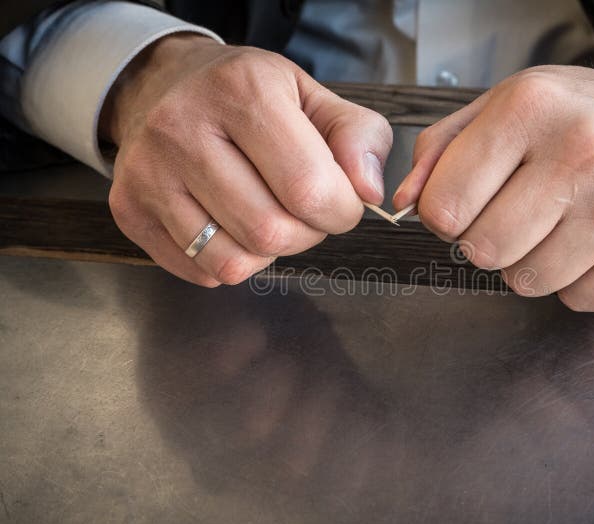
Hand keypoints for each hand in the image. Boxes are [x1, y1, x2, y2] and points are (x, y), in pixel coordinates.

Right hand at [101, 35, 391, 285]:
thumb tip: (369, 194)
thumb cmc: (248, 97)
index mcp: (242, 92)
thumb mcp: (315, 98)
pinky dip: (231, 259)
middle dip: (307, 234)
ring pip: (233, 262)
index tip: (341, 200)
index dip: (342, 211)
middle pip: (271, 232)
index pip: (309, 188)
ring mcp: (148, 172)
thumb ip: (360, 139)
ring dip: (269, 253)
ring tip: (268, 215)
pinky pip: (200, 272)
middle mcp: (183, 128)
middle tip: (305, 210)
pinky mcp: (129, 209)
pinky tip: (230, 222)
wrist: (164, 85)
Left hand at [394, 64, 593, 310]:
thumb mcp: (507, 104)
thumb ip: (442, 149)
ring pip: (527, 281)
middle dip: (485, 240)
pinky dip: (574, 279)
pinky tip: (589, 242)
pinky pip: (578, 299)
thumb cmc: (584, 116)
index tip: (461, 206)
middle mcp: (583, 154)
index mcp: (532, 110)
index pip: (444, 206)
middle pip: (483, 250)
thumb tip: (404, 203)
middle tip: (513, 213)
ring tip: (556, 223)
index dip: (442, 215)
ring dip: (529, 262)